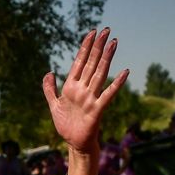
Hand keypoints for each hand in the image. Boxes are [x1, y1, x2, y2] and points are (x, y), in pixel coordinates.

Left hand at [42, 28, 128, 153]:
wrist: (74, 144)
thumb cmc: (66, 125)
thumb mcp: (54, 105)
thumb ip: (50, 89)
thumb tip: (49, 72)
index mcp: (72, 87)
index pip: (80, 62)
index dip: (85, 47)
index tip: (92, 32)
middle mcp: (83, 89)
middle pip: (91, 64)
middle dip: (98, 47)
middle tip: (107, 30)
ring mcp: (90, 98)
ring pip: (100, 74)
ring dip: (106, 58)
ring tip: (113, 43)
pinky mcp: (97, 110)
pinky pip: (108, 94)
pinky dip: (117, 84)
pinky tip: (125, 72)